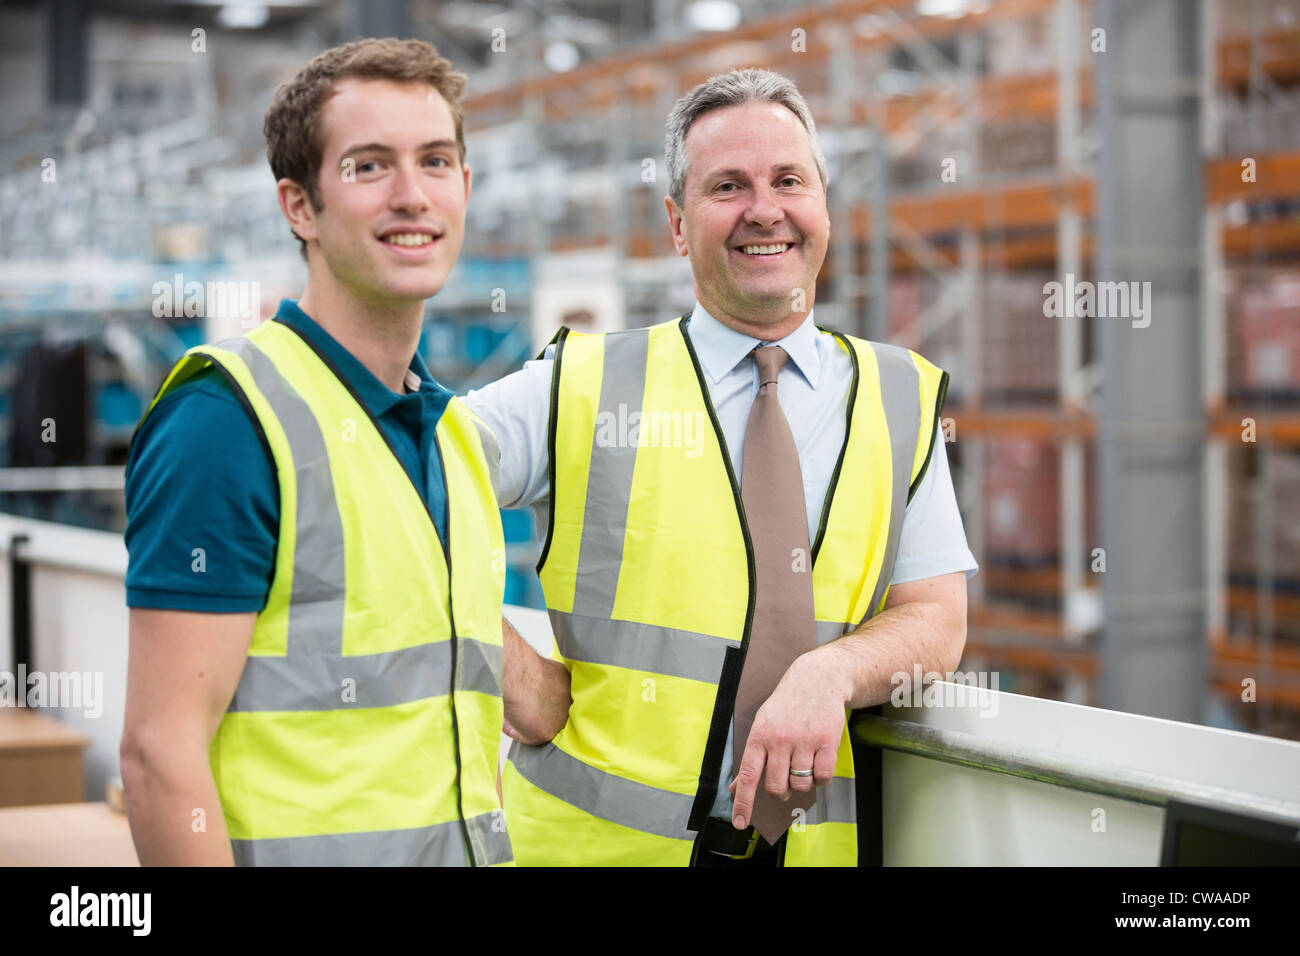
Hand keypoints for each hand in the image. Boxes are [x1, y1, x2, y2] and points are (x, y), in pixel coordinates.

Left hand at [729, 650, 848, 830]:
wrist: (817, 679)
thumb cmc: (786, 706)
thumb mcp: (762, 725)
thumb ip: (750, 759)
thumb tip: (734, 789)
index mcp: (760, 736)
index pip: (747, 775)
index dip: (743, 802)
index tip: (739, 822)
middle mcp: (780, 739)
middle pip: (777, 788)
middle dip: (781, 793)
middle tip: (785, 781)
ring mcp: (804, 740)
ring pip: (801, 785)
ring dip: (802, 783)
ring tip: (803, 764)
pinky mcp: (827, 741)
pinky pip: (823, 777)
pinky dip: (821, 778)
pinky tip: (818, 763)